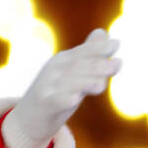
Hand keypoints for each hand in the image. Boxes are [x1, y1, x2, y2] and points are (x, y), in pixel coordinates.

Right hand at [0, 28, 121, 147]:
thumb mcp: (71, 70)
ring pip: (72, 84)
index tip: (117, 43)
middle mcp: (56, 69)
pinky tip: (74, 100)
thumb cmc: (55, 91)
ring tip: (102, 85)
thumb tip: (103, 32)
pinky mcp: (45, 104)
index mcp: (64, 60)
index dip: (99, 48)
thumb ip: (87, 54)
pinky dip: (65, 99)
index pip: (84, 52)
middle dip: (99, 65)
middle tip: (118, 64)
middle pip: (80, 67)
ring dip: (87, 82)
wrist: (29, 116)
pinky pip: (57, 101)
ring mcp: (49, 86)